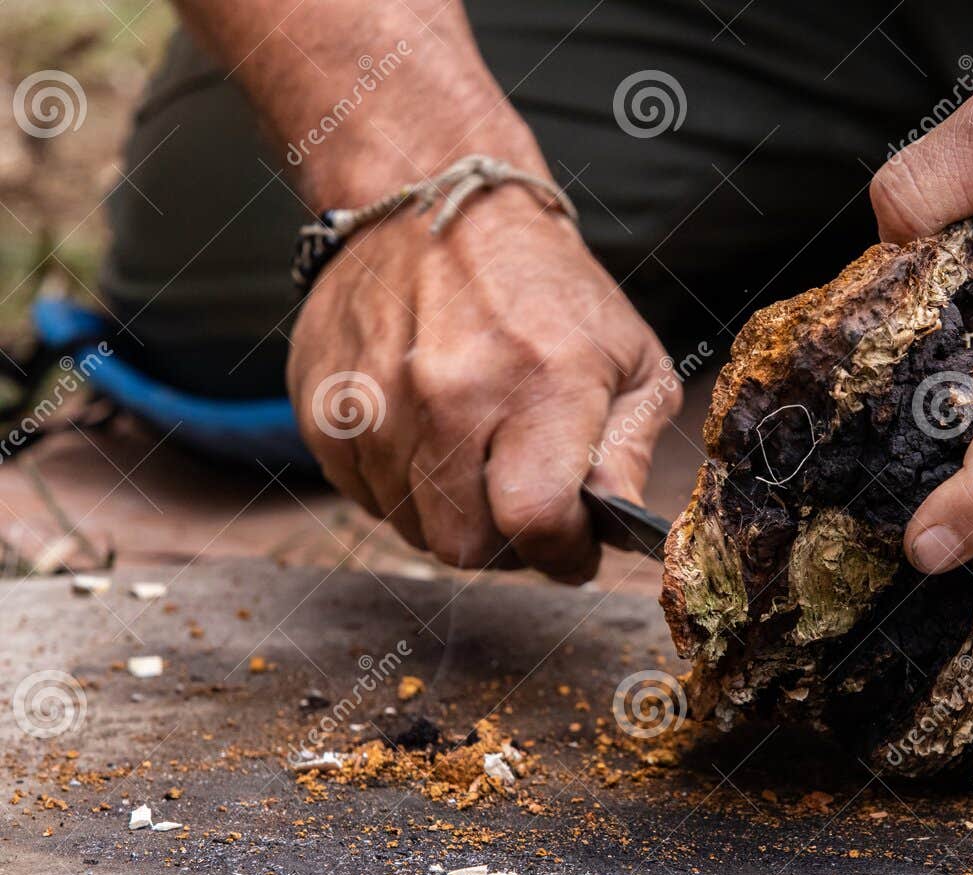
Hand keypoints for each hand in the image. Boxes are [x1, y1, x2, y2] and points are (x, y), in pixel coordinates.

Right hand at [287, 189, 678, 580]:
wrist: (437, 204)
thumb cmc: (548, 291)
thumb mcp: (630, 359)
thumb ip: (631, 451)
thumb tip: (613, 524)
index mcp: (540, 382)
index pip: (536, 521)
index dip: (562, 554)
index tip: (576, 546)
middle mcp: (449, 394)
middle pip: (467, 544)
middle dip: (507, 542)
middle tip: (525, 503)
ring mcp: (375, 402)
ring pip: (411, 528)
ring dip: (453, 514)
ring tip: (478, 458)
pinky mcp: (325, 407)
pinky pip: (365, 497)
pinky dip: (403, 489)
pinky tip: (430, 440)